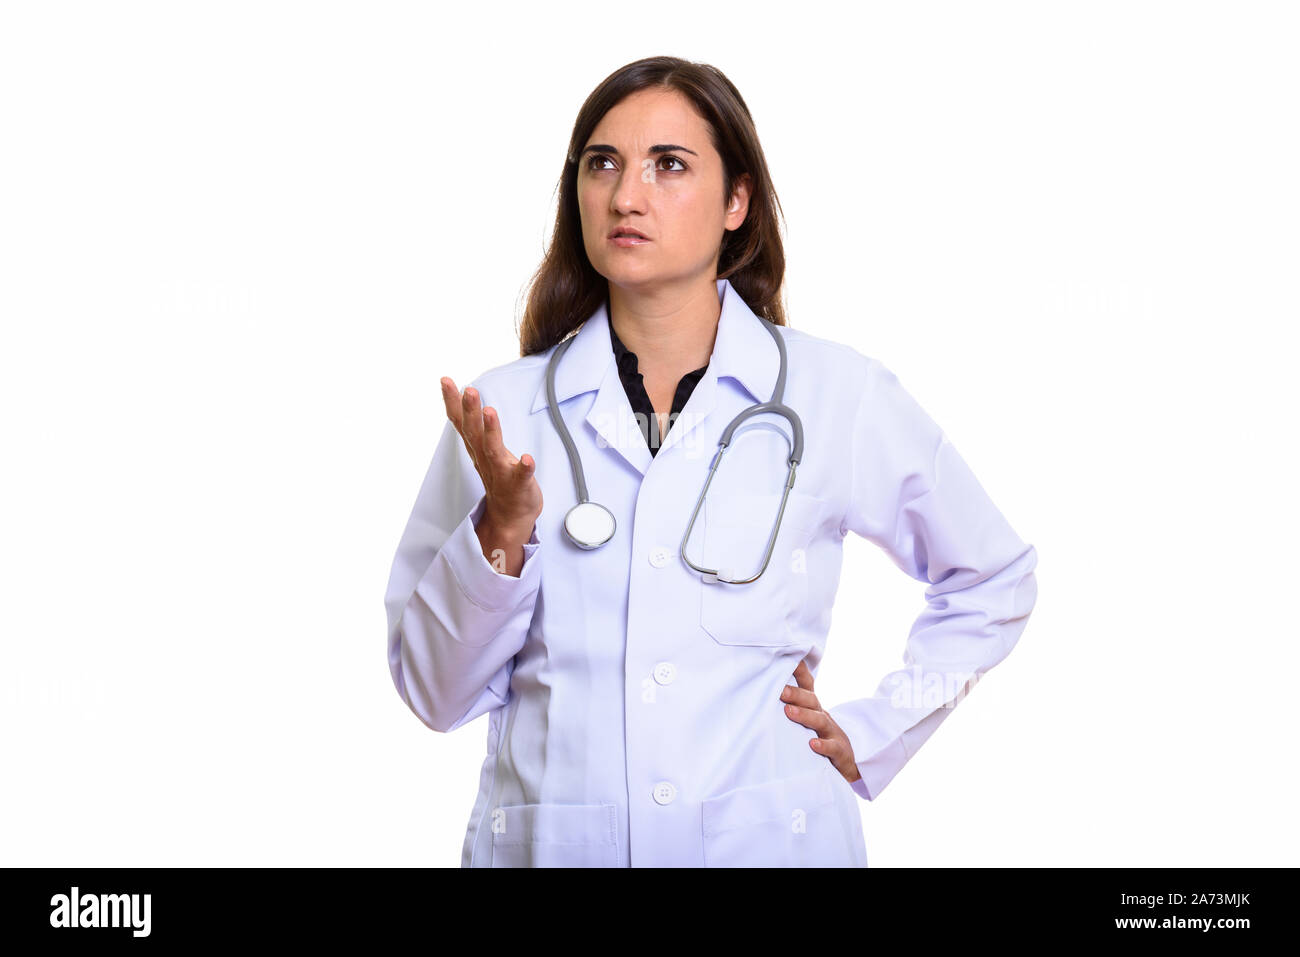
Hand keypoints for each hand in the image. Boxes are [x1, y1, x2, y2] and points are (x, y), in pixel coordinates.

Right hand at [440, 376, 542, 536]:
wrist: (510, 516)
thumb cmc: (498, 475)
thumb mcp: (481, 447)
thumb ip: (473, 424)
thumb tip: (462, 394)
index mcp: (476, 447)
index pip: (461, 422)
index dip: (452, 401)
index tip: (445, 380)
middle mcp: (485, 457)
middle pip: (474, 432)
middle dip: (470, 410)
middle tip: (469, 389)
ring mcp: (501, 471)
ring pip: (493, 450)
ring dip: (491, 431)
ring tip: (490, 411)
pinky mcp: (519, 485)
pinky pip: (521, 476)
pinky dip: (524, 467)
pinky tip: (528, 459)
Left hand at [780, 659, 861, 786]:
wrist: (846, 763)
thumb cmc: (817, 738)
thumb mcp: (804, 722)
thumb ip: (787, 708)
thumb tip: (760, 694)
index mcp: (813, 707)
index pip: (807, 685)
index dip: (799, 671)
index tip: (786, 659)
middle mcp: (823, 715)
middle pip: (811, 700)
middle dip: (795, 694)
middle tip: (779, 690)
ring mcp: (833, 732)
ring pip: (820, 720)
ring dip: (804, 715)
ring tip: (789, 711)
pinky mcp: (840, 752)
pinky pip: (832, 747)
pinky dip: (823, 745)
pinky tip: (812, 744)